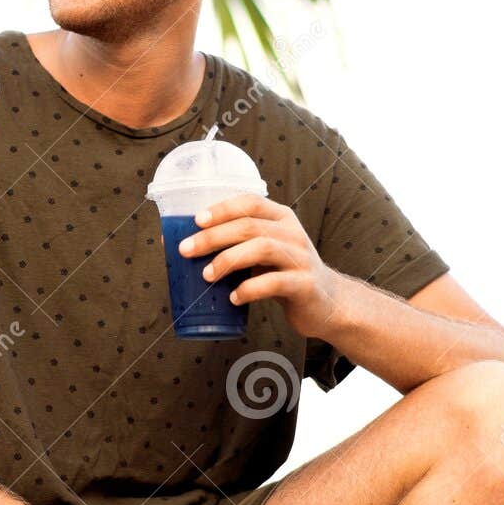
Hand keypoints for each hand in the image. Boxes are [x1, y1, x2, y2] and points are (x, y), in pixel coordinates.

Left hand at [177, 194, 342, 338]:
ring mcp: (301, 258)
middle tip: (186, 250)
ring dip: (229, 260)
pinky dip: (250, 289)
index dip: (222, 208)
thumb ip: (232, 245)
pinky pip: (275, 283)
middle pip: (249, 226)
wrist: (327, 303)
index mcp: (281, 218)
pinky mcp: (305, 285)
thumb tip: (177, 243)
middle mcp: (293, 233)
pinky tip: (234, 297)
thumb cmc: (282, 274)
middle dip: (213, 237)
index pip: (250, 202)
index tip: (196, 220)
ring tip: (207, 275)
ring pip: (262, 248)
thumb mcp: (261, 253)